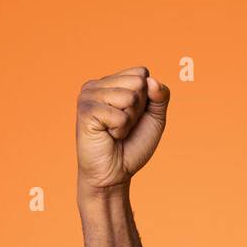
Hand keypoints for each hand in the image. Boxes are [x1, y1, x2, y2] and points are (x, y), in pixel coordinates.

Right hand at [75, 66, 170, 193]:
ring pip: (129, 97)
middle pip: (137, 83)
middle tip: (122, 125)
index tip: (132, 116)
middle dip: (137, 109)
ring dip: (128, 121)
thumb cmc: (132, 145)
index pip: (141, 73)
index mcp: (111, 82)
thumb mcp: (155, 118)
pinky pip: (119, 115)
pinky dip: (120, 130)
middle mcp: (98, 84)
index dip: (146, 98)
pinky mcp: (85, 111)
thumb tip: (151, 80)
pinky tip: (107, 135)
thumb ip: (160, 96)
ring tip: (114, 131)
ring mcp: (89, 95)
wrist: (114, 174)